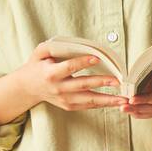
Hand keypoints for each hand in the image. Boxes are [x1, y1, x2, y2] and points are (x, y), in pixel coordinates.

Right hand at [0, 42, 124, 127]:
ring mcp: (65, 100)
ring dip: (108, 100)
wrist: (28, 88)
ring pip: (90, 100)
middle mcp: (59, 88)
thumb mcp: (39, 53)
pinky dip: (103, 104)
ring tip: (124, 99)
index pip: (69, 67)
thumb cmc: (36, 66)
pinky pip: (89, 106)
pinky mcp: (70, 107)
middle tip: (118, 81)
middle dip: (102, 82)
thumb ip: (51, 47)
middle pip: (83, 85)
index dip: (83, 62)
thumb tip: (70, 43)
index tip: (97, 58)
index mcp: (51, 73)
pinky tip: (116, 102)